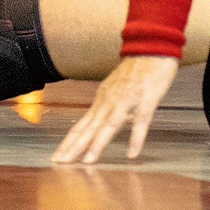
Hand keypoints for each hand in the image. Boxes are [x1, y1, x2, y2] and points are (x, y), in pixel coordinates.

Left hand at [51, 54, 179, 164]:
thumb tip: (100, 122)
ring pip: (109, 125)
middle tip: (60, 163)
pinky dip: (136, 138)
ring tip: (87, 162)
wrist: (151, 46)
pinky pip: (141, 121)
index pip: (81, 125)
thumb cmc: (136, 70)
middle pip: (89, 128)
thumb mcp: (116, 89)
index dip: (69, 142)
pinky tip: (132, 153)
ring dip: (98, 144)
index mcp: (102, 100)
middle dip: (74, 147)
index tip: (58, 157)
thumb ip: (109, 106)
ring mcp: (127, 100)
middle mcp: (109, 101)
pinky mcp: (146, 99)